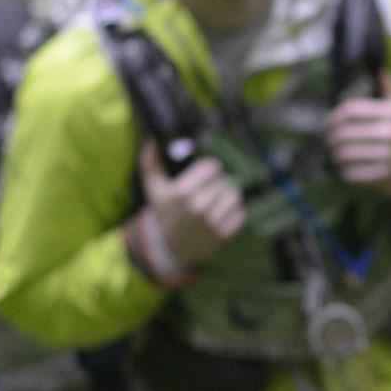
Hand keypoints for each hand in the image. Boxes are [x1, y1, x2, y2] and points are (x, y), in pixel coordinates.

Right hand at [138, 141, 246, 268]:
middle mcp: (199, 206)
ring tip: (218, 201)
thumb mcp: (154, 188)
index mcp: (182, 191)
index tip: (206, 174)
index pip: (213, 166)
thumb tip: (151, 140)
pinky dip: (235, 212)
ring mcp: (212, 221)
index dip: (211, 169)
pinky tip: (223, 215)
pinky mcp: (224, 234)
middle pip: (225, 180)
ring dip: (229, 197)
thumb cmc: (165, 213)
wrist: (171, 250)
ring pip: (235, 195)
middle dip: (219, 183)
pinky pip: (241, 213)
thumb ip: (150, 163)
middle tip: (210, 190)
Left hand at [323, 73, 390, 195]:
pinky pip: (352, 173)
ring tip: (335, 154)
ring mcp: (388, 154)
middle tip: (330, 141)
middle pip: (344, 133)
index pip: (351, 110)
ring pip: (345, 154)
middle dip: (331, 138)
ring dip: (335, 155)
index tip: (331, 123)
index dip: (335, 116)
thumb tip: (382, 70)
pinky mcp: (384, 174)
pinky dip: (344, 171)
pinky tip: (344, 168)